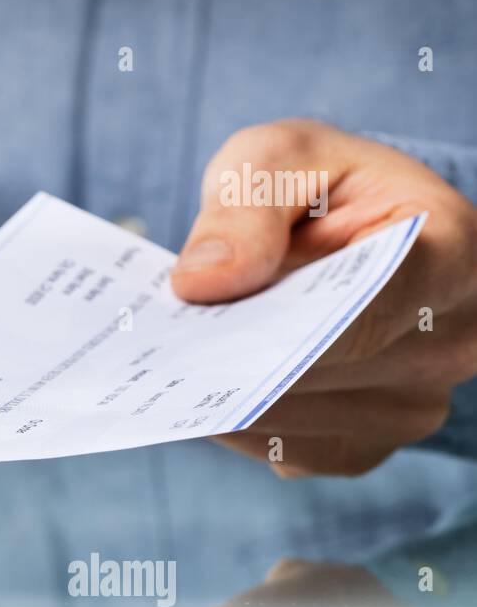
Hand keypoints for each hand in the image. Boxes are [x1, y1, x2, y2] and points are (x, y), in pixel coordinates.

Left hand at [172, 119, 476, 476]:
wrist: (345, 235)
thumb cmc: (316, 188)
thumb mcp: (277, 160)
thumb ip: (245, 206)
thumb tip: (204, 282)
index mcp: (451, 252)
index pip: (369, 305)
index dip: (280, 318)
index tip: (204, 310)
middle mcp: (451, 342)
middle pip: (319, 371)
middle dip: (230, 352)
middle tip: (158, 336)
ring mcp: (412, 407)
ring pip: (290, 418)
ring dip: (222, 390)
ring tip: (174, 350)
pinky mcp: (364, 446)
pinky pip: (280, 446)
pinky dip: (230, 417)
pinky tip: (201, 379)